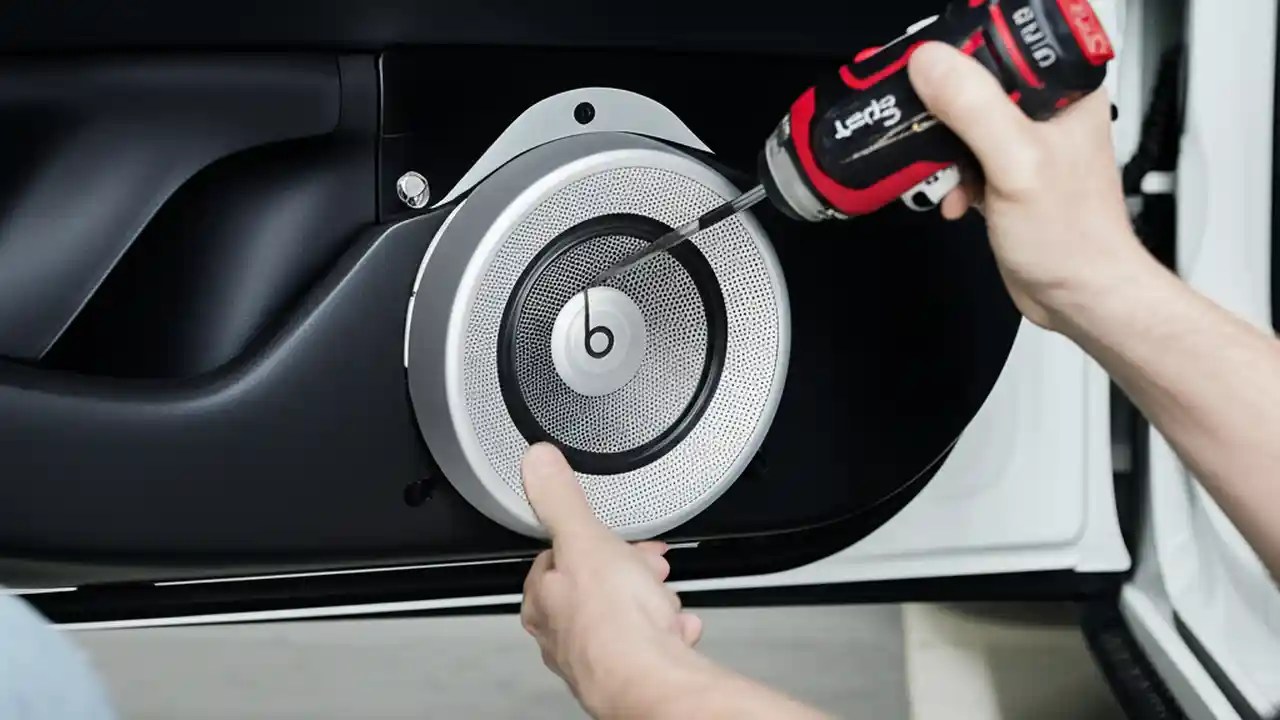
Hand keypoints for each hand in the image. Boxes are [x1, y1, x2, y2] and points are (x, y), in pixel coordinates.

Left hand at [518, 443, 704, 717]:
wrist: (650, 678)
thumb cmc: (612, 620)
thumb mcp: (585, 539)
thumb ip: (560, 501)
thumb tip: (535, 461)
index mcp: (543, 600)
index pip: (557, 559)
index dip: (590, 541)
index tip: (612, 536)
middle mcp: (563, 635)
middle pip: (596, 587)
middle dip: (628, 571)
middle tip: (647, 564)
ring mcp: (597, 658)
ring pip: (625, 616)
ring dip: (650, 601)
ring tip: (663, 597)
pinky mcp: (631, 674)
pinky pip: (653, 644)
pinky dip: (668, 631)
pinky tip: (677, 627)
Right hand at [906, 42, 1146, 330]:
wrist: (1078, 295)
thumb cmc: (1073, 238)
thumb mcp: (1016, 164)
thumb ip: (974, 108)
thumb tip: (932, 64)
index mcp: (1066, 89)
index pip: (1006, 40)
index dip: (962, 50)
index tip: (926, 71)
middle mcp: (1048, 109)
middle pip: (976, 79)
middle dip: (943, 108)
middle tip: (922, 121)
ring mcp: (1026, 141)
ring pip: (964, 119)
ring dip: (942, 148)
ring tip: (945, 172)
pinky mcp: (1007, 171)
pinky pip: (963, 155)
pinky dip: (950, 176)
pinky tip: (956, 197)